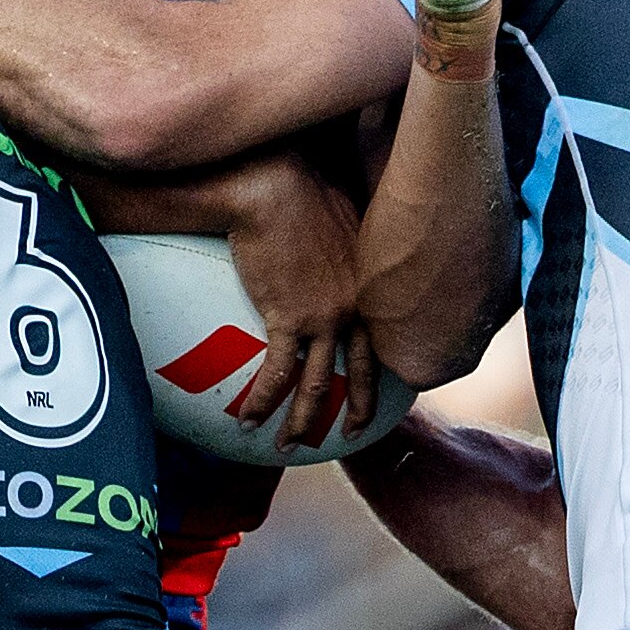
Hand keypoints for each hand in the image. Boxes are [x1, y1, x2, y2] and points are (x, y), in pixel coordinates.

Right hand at [215, 157, 381, 449]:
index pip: (384, 333)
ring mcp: (324, 317)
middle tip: (352, 433)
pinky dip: (262, 401)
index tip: (379, 381)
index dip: (383, 363)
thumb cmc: (301, 183)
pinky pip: (276, 374)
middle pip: (362, 370)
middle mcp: (356, 307)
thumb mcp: (342, 210)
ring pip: (316, 385)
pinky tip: (245, 419)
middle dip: (358, 407)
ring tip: (288, 445)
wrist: (274, 184)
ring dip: (301, 421)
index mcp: (372, 282)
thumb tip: (333, 239)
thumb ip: (346, 236)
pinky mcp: (287, 319)